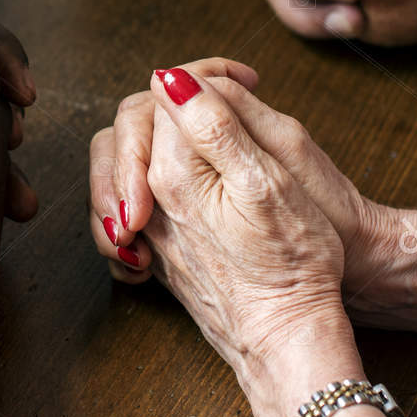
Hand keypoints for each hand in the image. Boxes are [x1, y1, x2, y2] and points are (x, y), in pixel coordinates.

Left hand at [131, 66, 351, 393]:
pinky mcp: (158, 252)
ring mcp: (148, 231)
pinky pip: (127, 203)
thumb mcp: (266, 180)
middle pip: (130, 126)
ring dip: (157, 138)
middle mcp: (147, 203)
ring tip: (201, 132)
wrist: (289, 338)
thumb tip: (169, 80)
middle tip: (227, 100)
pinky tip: (192, 178)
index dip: (204, 78)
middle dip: (172, 104)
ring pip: (124, 162)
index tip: (245, 82)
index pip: (161, 98)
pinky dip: (148, 180)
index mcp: (172, 175)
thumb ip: (214, 124)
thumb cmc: (292, 263)